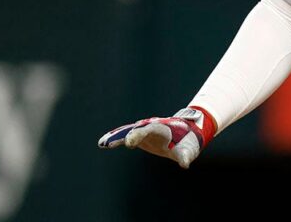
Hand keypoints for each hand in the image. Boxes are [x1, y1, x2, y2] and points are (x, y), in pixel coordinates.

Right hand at [97, 107, 213, 168]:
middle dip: (124, 135)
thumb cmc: (188, 142)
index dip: (138, 135)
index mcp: (162, 128)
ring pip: (128, 131)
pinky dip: (115, 138)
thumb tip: (185, 164)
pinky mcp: (140, 136)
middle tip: (110, 143)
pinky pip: (126, 135)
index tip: (129, 142)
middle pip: (135, 129)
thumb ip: (185, 156)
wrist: (187, 133)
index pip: (148, 130)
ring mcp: (144, 130)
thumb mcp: (188, 150)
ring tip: (103, 143)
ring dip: (115, 136)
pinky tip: (103, 143)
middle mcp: (151, 126)